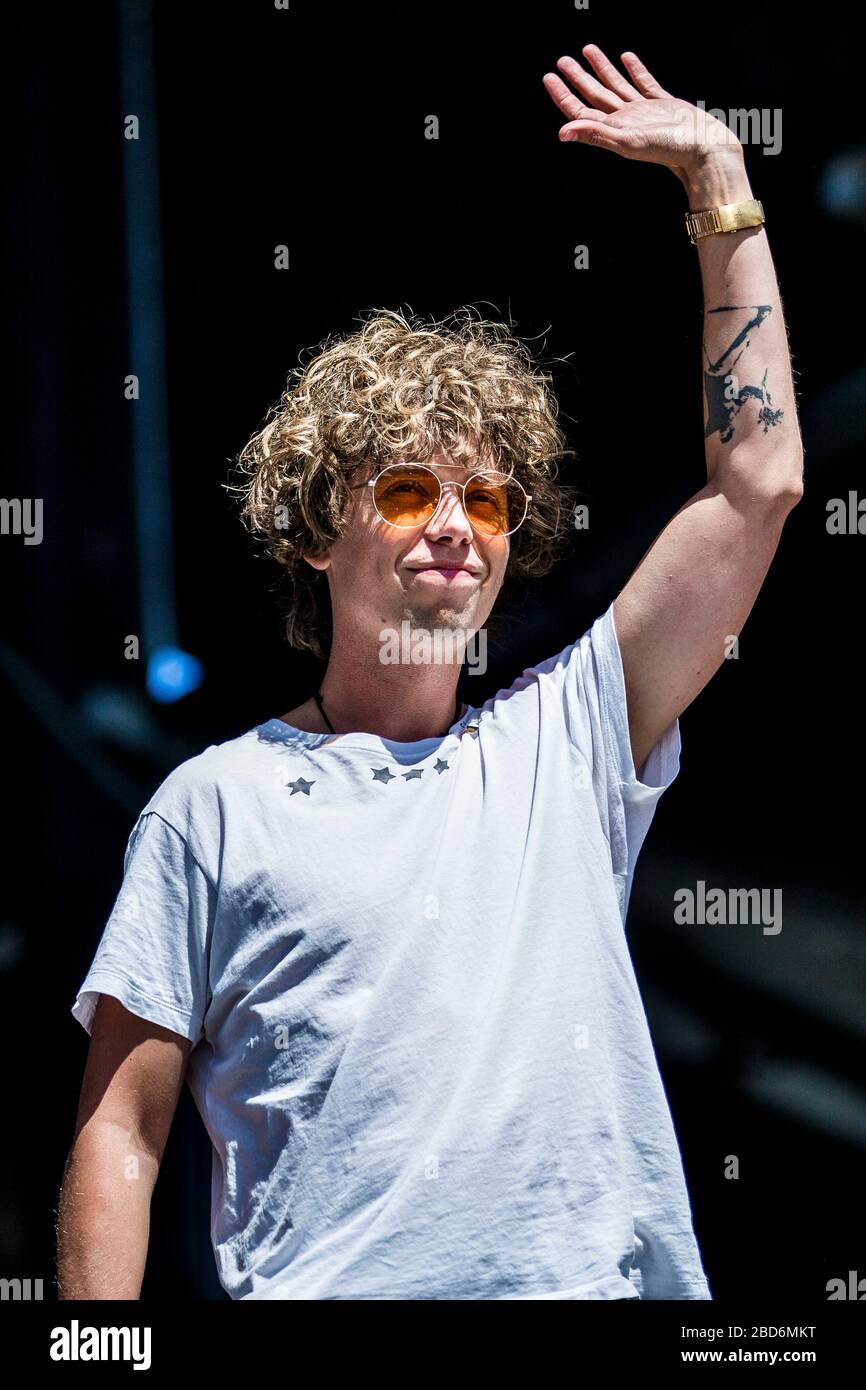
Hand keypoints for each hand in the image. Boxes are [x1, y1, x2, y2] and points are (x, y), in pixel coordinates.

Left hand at [542, 45, 743, 188]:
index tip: (549, 76)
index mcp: (614, 129)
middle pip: (595, 95)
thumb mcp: (627, 142)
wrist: (704, 149)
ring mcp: (644, 112)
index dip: (563, 94)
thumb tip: (562, 133)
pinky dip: (635, 70)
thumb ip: (595, 134)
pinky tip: (627, 57)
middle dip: (578, 77)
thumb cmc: (668, 149)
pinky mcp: (664, 105)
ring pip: (617, 85)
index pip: (580, 110)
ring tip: (588, 50)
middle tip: (563, 59)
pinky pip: (644, 83)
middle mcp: (626, 120)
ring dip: (602, 68)